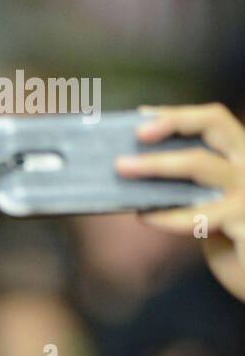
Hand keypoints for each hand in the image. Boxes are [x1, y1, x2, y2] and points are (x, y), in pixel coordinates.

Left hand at [116, 104, 244, 300]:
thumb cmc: (229, 241)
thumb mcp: (210, 206)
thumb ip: (187, 188)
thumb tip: (134, 170)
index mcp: (241, 155)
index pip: (214, 120)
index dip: (178, 115)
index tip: (141, 116)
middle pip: (212, 126)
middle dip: (169, 125)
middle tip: (132, 135)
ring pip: (201, 165)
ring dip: (157, 164)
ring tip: (122, 169)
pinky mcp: (244, 222)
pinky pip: (197, 215)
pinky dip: (167, 215)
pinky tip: (144, 216)